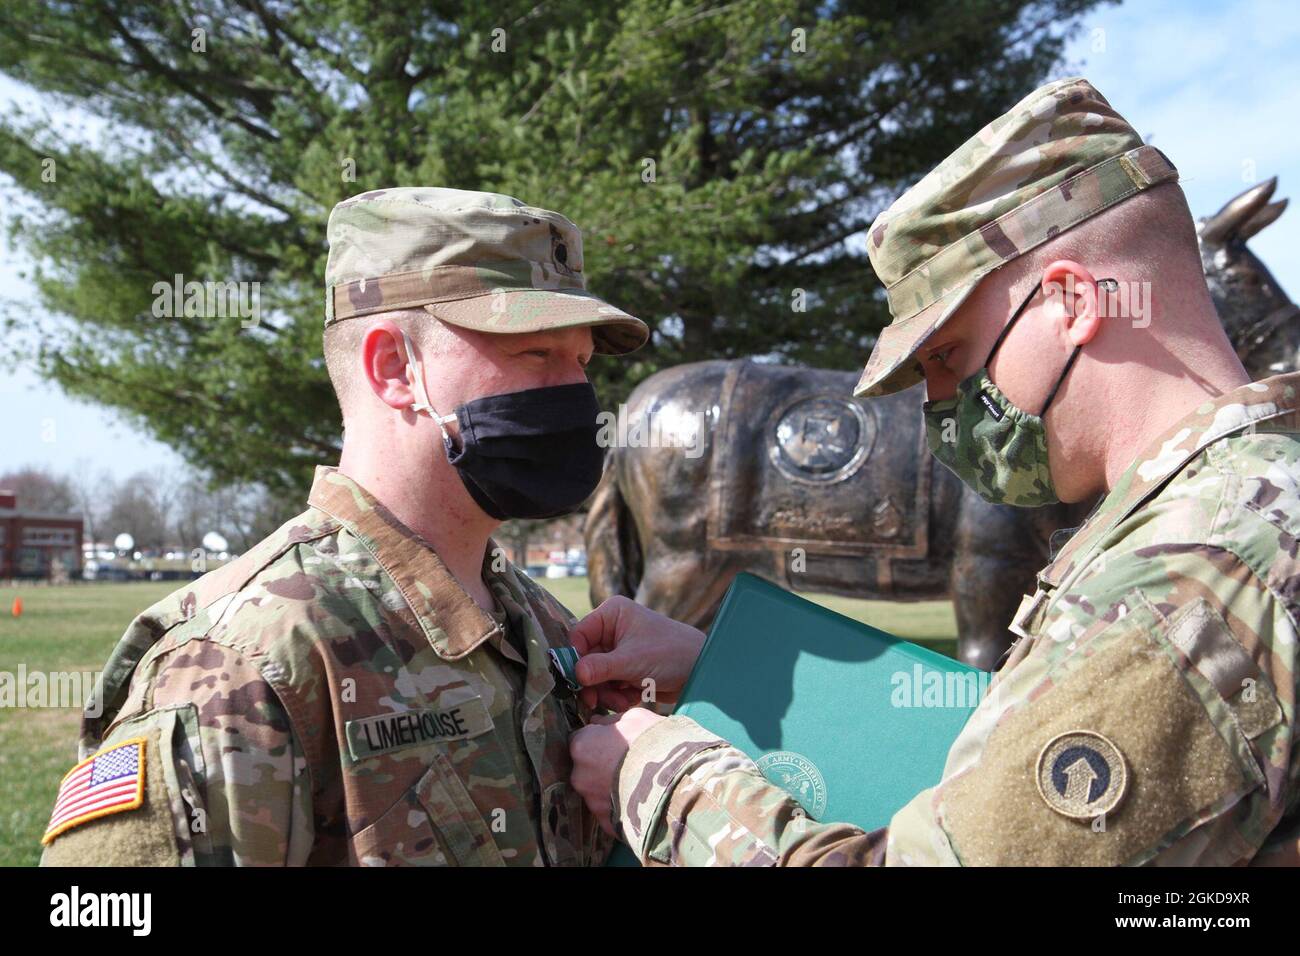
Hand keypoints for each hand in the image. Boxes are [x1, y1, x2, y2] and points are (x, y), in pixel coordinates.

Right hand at [569, 595, 705, 711]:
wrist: (701, 671)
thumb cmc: (670, 654)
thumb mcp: (631, 661)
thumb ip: (600, 667)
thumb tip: (574, 674)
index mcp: (612, 614)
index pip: (579, 635)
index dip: (575, 658)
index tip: (576, 680)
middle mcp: (613, 629)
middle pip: (585, 659)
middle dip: (592, 682)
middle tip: (593, 701)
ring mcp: (620, 650)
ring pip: (596, 675)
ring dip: (605, 692)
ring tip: (621, 701)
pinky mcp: (627, 668)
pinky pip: (609, 684)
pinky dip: (617, 694)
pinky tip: (631, 698)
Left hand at [569, 708, 664, 833]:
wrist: (672, 780)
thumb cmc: (651, 742)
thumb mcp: (634, 718)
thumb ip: (610, 721)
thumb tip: (596, 723)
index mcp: (582, 746)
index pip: (580, 740)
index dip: (596, 740)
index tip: (611, 742)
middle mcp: (580, 775)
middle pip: (586, 769)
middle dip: (601, 766)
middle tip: (626, 763)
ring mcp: (591, 801)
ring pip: (597, 792)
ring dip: (610, 788)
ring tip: (635, 783)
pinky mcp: (606, 821)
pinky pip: (609, 813)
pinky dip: (619, 808)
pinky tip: (637, 802)